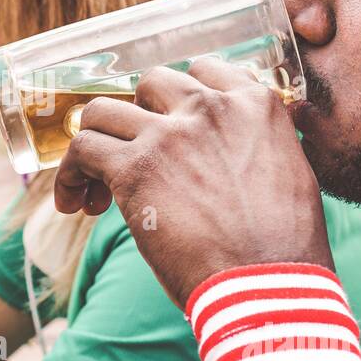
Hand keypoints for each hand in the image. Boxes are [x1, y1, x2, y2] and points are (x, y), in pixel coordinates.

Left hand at [53, 58, 332, 307]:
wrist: (267, 288)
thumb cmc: (282, 251)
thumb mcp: (291, 176)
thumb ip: (259, 146)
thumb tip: (239, 150)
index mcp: (255, 105)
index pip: (202, 72)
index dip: (176, 102)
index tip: (167, 131)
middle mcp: (211, 106)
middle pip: (150, 86)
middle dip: (137, 120)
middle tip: (134, 162)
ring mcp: (169, 133)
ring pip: (104, 111)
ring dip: (95, 144)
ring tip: (95, 187)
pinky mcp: (134, 167)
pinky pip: (81, 149)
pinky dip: (69, 174)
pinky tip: (74, 203)